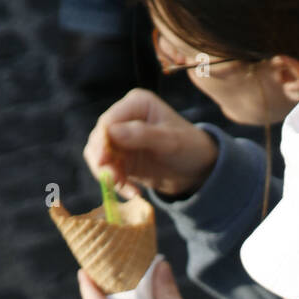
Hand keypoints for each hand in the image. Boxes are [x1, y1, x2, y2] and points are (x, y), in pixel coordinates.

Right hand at [84, 88, 217, 197]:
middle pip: (99, 139)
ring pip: (100, 156)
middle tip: (113, 181)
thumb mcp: (171, 141)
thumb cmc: (191, 147)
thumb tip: (111, 131)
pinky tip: (134, 193)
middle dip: (103, 161)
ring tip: (128, 190)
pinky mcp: (122, 159)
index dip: (102, 141)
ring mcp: (121, 140)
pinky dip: (117, 184)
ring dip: (108, 175)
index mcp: (136, 104)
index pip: (109, 121)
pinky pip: (110, 171)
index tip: (103, 161)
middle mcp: (124, 118)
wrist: (199, 169)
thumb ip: (143, 135)